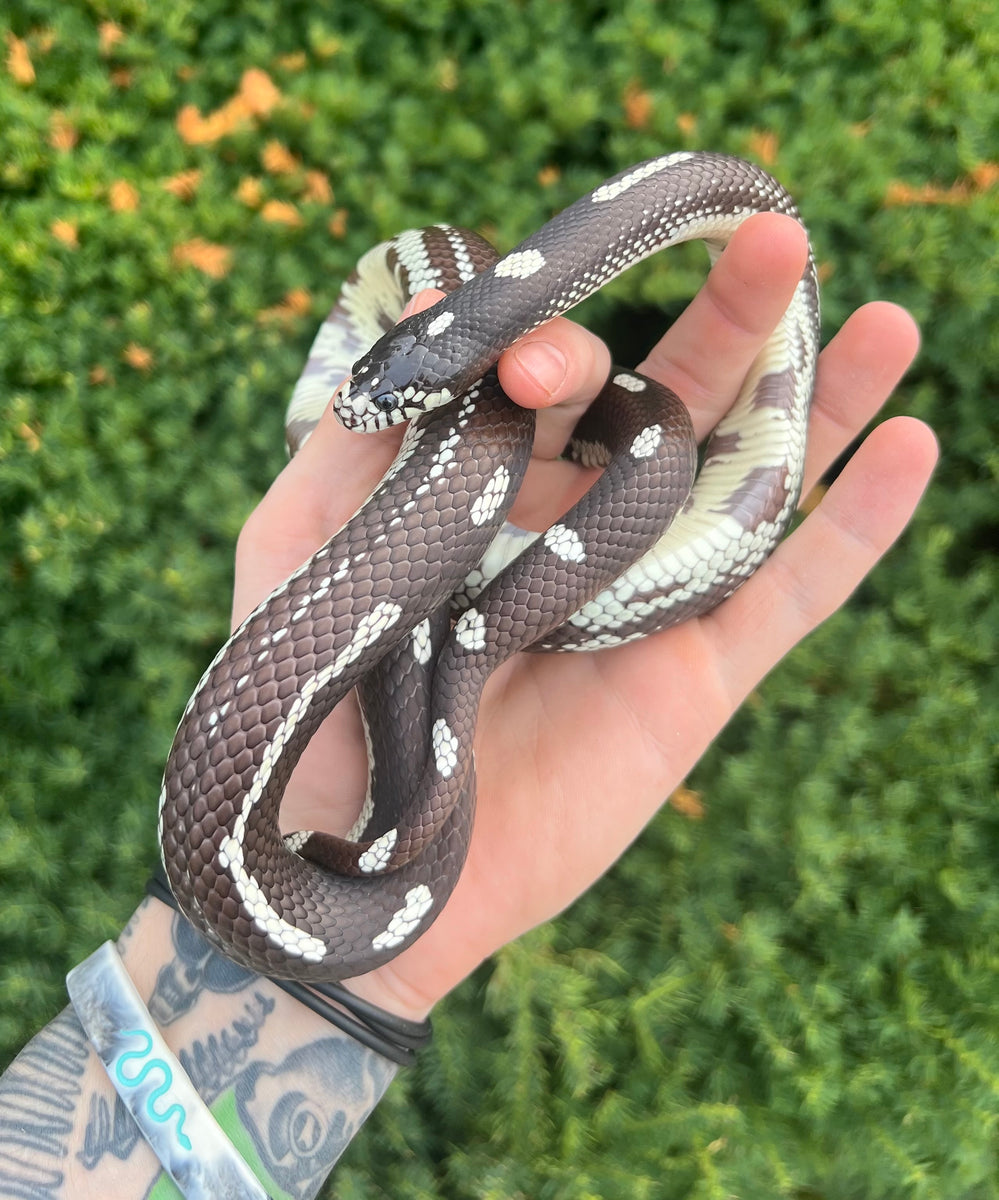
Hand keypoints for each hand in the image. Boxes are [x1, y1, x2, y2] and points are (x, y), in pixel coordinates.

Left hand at [233, 213, 935, 1019]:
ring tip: (884, 318)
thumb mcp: (303, 553)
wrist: (372, 862)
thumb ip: (354, 441)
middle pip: (677, 403)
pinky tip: (912, 443)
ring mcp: (650, 596)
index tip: (534, 364)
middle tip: (774, 235)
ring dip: (821, 399)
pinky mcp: (699, 670)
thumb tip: (431, 325)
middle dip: (725, 320)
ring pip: (753, 481)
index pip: (556, 383)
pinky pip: (792, 589)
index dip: (559, 352)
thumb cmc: (316, 706)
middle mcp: (583, 526)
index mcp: (498, 488)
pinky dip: (856, 526)